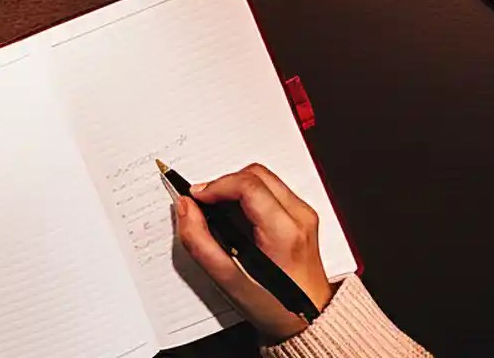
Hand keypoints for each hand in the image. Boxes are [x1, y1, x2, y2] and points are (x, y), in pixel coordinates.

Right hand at [175, 163, 332, 343]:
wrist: (308, 318)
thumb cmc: (274, 305)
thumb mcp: (227, 279)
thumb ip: (199, 241)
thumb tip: (186, 208)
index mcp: (284, 232)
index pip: (247, 185)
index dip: (216, 185)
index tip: (196, 196)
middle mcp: (299, 217)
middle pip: (255, 175)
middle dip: (224, 184)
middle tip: (205, 204)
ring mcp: (304, 214)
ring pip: (263, 178)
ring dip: (236, 188)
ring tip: (220, 213)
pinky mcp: (303, 215)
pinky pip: (271, 190)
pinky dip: (248, 196)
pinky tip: (239, 219)